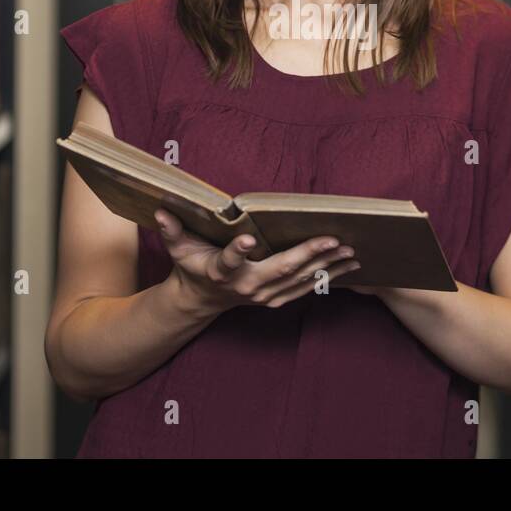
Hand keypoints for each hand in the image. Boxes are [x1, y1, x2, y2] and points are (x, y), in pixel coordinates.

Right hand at [153, 209, 361, 311]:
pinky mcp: (275, 299)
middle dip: (308, 254)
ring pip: (299, 281)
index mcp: (221, 272)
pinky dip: (327, 277)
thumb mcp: (178, 249)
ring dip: (326, 266)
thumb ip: (172, 230)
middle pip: (280, 271)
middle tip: (333, 240)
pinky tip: (346, 266)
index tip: (247, 238)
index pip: (229, 262)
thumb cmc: (192, 267)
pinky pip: (305, 288)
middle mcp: (246, 287)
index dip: (236, 251)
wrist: (200, 301)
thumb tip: (160, 208)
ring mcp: (263, 296)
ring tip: (349, 251)